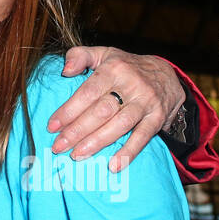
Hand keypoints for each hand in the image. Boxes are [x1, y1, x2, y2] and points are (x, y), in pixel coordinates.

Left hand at [47, 46, 183, 172]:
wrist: (166, 74)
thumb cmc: (126, 66)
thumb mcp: (103, 53)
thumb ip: (80, 56)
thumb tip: (65, 70)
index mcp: (113, 69)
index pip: (87, 92)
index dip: (69, 110)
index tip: (52, 126)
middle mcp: (131, 84)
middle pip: (101, 111)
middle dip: (77, 130)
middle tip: (59, 146)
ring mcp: (146, 102)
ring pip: (120, 124)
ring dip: (97, 142)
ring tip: (78, 155)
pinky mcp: (158, 117)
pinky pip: (143, 136)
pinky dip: (129, 152)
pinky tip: (114, 166)